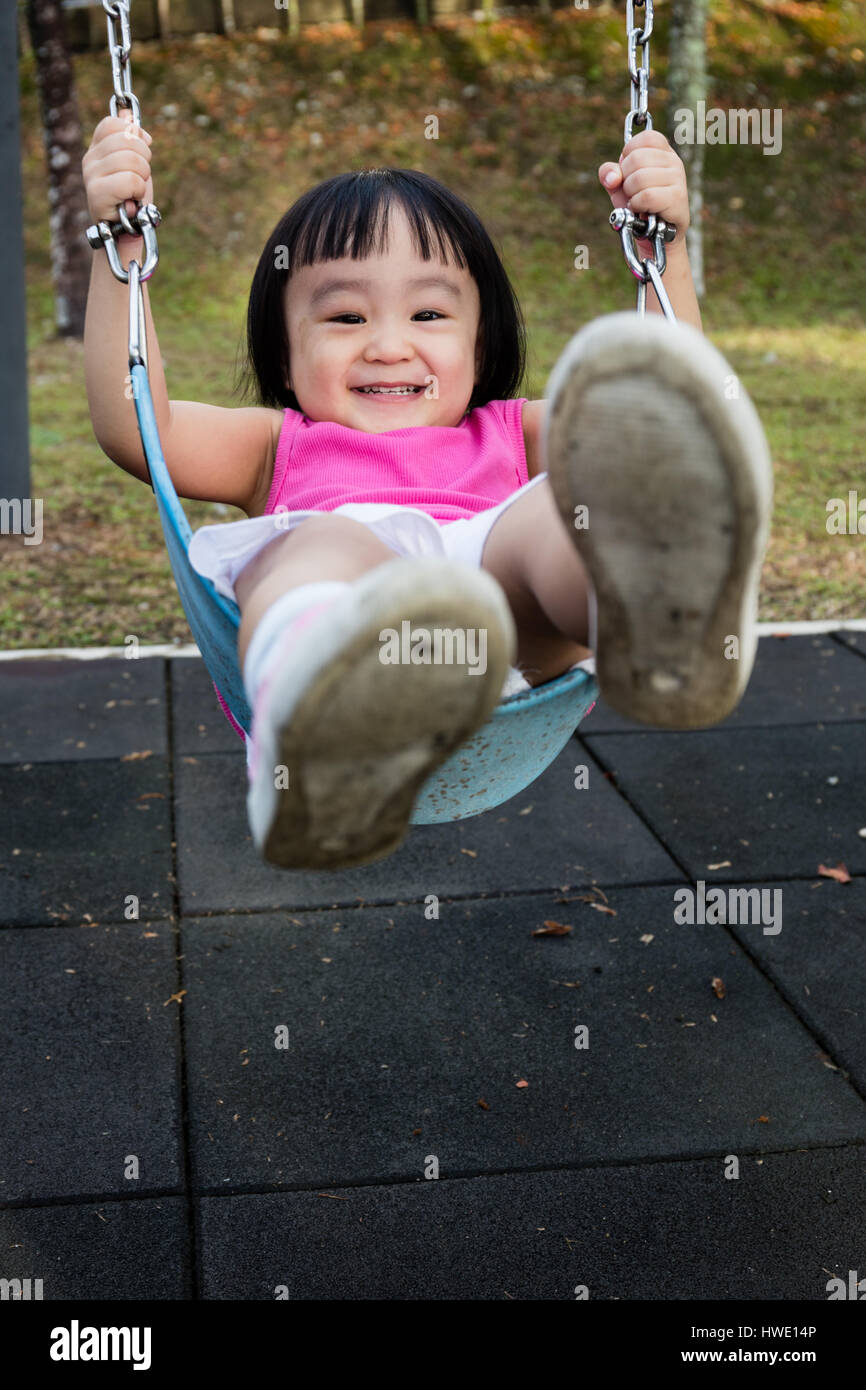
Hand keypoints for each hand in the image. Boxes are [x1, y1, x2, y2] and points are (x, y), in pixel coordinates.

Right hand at [82, 109, 153, 227]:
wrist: (127, 231)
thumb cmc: (132, 198)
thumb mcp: (135, 163)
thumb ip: (131, 138)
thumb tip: (127, 113)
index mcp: (96, 148)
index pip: (113, 123)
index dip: (135, 135)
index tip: (142, 154)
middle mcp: (89, 159)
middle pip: (128, 139)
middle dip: (145, 159)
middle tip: (139, 179)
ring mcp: (90, 176)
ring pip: (132, 160)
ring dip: (143, 178)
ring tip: (135, 191)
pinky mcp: (96, 194)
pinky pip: (130, 181)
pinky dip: (139, 192)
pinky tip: (132, 201)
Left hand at [598, 129, 689, 254]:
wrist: (654, 235)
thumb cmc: (639, 205)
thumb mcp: (619, 186)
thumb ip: (609, 174)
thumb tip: (612, 177)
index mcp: (663, 151)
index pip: (645, 138)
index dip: (628, 154)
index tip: (629, 171)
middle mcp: (674, 161)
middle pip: (637, 158)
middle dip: (626, 179)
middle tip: (633, 192)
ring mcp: (678, 178)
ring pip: (640, 178)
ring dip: (631, 195)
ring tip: (639, 202)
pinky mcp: (678, 198)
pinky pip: (647, 196)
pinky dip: (637, 205)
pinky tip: (642, 210)